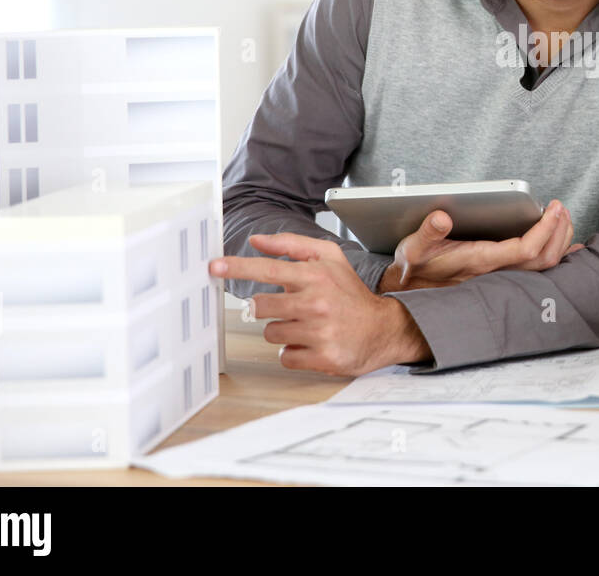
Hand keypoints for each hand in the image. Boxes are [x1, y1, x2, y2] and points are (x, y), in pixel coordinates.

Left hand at [209, 232, 430, 375]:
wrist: (383, 328)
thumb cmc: (350, 293)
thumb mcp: (329, 259)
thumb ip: (292, 246)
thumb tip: (257, 241)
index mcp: (316, 276)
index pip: (269, 270)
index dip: (238, 267)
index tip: (215, 267)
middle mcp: (317, 303)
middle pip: (261, 307)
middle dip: (267, 308)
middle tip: (288, 307)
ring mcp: (319, 332)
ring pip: (271, 333)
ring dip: (282, 330)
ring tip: (306, 325)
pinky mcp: (322, 357)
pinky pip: (285, 356)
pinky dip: (293, 352)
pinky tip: (311, 343)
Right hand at [377, 199, 578, 292]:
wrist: (411, 295)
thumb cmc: (415, 267)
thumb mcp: (415, 246)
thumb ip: (428, 231)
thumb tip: (441, 217)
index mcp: (481, 262)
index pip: (525, 249)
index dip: (545, 229)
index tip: (554, 208)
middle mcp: (497, 274)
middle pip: (543, 259)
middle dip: (559, 232)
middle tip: (561, 208)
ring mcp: (502, 278)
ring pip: (544, 267)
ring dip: (559, 242)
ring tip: (563, 218)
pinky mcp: (502, 278)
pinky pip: (538, 271)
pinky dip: (555, 256)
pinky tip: (565, 247)